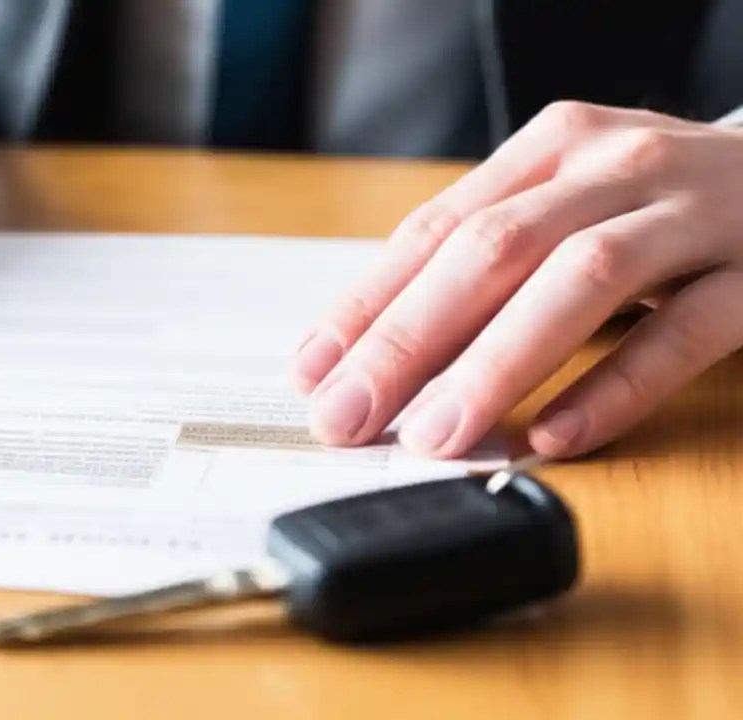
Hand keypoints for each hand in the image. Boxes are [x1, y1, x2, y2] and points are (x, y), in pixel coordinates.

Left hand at [293, 102, 742, 458]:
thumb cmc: (661, 208)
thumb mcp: (567, 207)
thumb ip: (483, 262)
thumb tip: (369, 352)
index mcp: (551, 150)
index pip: (435, 230)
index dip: (368, 305)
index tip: (313, 373)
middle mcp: (614, 168)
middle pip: (491, 252)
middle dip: (408, 341)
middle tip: (349, 416)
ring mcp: (691, 215)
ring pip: (581, 281)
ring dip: (497, 364)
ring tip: (437, 434)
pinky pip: (684, 332)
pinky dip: (615, 386)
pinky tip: (557, 434)